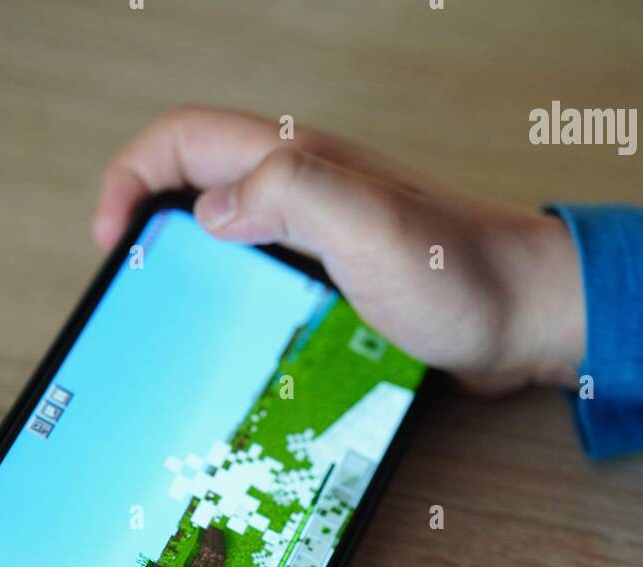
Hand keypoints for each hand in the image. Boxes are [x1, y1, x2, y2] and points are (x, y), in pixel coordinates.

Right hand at [94, 106, 584, 392]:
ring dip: (192, 274)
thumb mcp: (371, 228)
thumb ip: (292, 195)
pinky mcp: (339, 280)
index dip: (131, 177)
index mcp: (299, 164)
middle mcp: (303, 192)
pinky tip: (240, 350)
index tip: (112, 241)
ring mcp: (321, 237)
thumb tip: (208, 213)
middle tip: (139, 295)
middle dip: (151, 228)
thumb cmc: (461, 277)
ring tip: (177, 332)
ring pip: (228, 239)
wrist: (529, 319)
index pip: (184, 139)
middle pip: (196, 187)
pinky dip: (236, 306)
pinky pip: (267, 280)